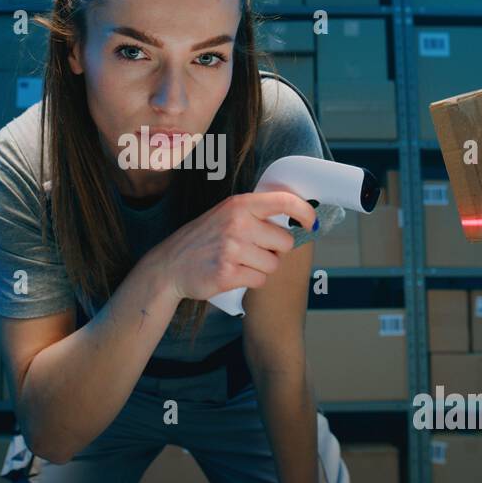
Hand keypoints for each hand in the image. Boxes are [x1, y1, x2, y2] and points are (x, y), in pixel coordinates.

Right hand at [152, 191, 318, 301]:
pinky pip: (260, 280)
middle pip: (285, 242)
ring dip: (261, 268)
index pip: (283, 201)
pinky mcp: (228, 273)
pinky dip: (250, 281)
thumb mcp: (225, 215)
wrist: (170, 266)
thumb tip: (295, 219)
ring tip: (239, 263)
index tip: (311, 222)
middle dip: (274, 250)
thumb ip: (255, 213)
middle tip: (252, 250)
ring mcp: (232, 249)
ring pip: (274, 264)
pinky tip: (233, 274)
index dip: (304, 212)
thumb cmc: (203, 240)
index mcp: (239, 205)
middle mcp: (237, 224)